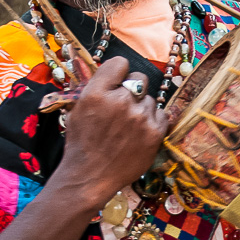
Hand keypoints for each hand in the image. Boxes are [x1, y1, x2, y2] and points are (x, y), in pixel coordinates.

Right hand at [58, 56, 168, 207]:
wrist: (90, 177)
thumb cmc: (81, 144)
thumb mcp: (76, 110)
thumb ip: (94, 89)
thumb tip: (112, 74)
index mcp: (96, 93)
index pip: (120, 63)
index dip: (119, 73)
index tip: (117, 81)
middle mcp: (120, 101)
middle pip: (139, 79)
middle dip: (132, 90)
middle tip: (123, 106)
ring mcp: (140, 117)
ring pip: (150, 99)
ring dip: (141, 109)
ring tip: (129, 126)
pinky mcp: (154, 133)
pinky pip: (162, 115)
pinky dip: (153, 121)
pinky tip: (140, 132)